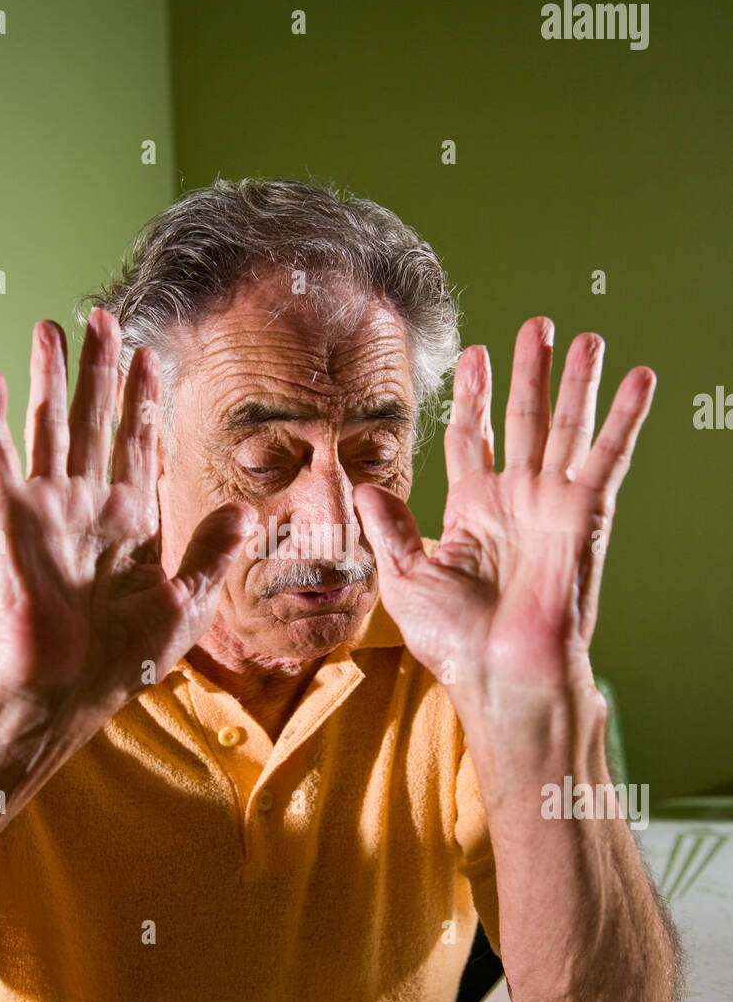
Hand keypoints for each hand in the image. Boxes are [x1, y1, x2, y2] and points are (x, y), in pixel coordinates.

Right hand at [0, 309, 253, 712]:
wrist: (72, 686)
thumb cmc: (126, 656)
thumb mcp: (187, 602)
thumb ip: (211, 552)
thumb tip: (248, 511)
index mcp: (131, 519)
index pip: (139, 443)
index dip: (145, 400)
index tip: (153, 357)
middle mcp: (90, 503)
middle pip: (95, 419)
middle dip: (101, 369)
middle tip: (103, 318)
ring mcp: (49, 506)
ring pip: (50, 424)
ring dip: (50, 376)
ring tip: (51, 326)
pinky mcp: (12, 517)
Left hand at [352, 317, 655, 693]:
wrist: (502, 675)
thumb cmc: (455, 642)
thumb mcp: (405, 578)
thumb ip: (389, 528)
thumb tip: (363, 486)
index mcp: (472, 511)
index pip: (473, 439)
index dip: (475, 397)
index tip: (474, 354)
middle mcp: (515, 500)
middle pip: (523, 419)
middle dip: (529, 372)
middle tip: (535, 326)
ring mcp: (553, 503)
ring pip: (567, 426)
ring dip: (577, 381)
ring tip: (582, 337)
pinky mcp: (586, 513)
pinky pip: (608, 456)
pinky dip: (626, 417)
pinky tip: (639, 379)